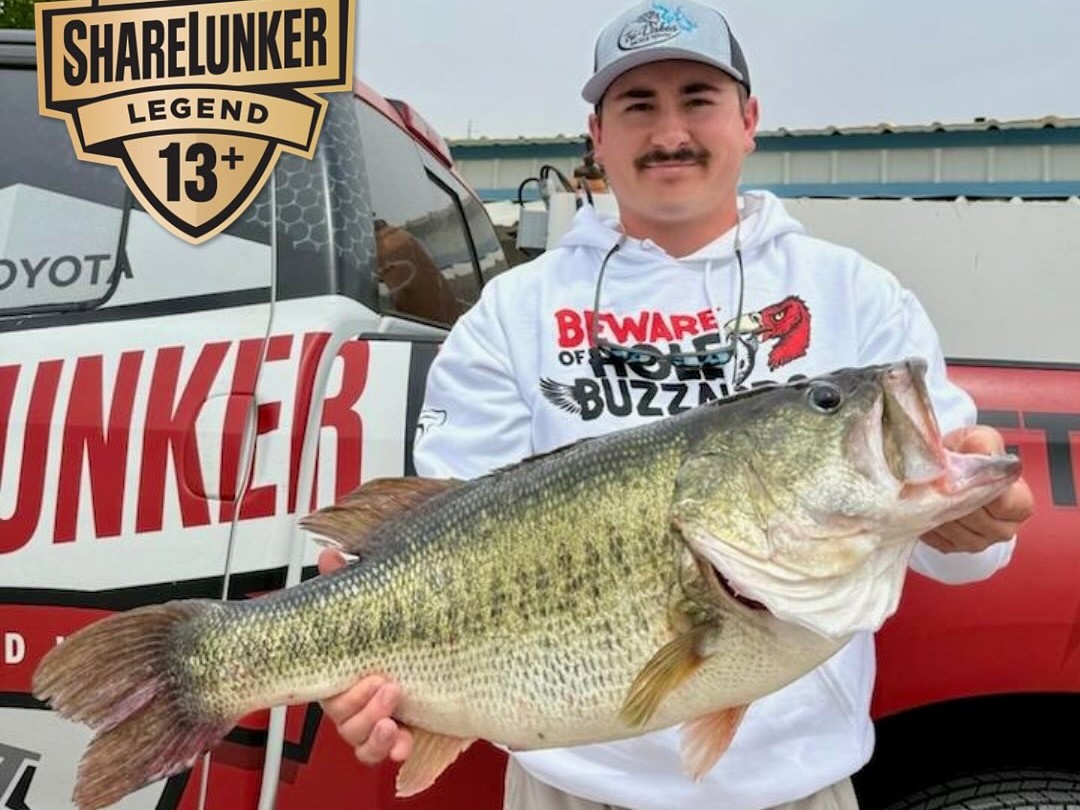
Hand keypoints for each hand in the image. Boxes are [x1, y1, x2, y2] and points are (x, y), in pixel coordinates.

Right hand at [317, 549, 413, 764]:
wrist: (453, 656)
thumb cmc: (407, 631)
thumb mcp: (380, 607)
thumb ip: (351, 582)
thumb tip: (331, 556)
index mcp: (345, 669)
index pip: (328, 686)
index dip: (341, 688)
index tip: (367, 674)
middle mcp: (357, 699)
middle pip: (341, 718)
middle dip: (362, 706)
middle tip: (387, 686)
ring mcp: (377, 719)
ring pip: (359, 740)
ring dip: (375, 733)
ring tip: (394, 720)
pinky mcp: (399, 734)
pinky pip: (383, 753)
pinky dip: (391, 750)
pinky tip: (404, 741)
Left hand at [922, 425, 1033, 552]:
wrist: (951, 468)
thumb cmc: (970, 454)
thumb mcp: (980, 439)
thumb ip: (983, 443)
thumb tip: (980, 450)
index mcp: (1020, 503)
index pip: (1003, 503)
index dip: (979, 488)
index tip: (961, 475)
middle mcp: (1004, 527)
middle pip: (976, 518)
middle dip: (954, 498)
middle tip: (936, 481)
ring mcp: (980, 541)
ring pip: (955, 530)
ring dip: (938, 511)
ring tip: (927, 492)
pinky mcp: (955, 547)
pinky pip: (938, 540)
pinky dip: (928, 523)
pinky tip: (923, 507)